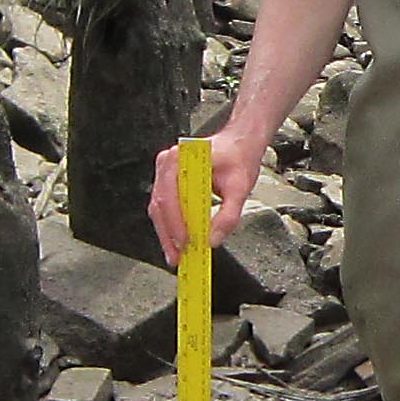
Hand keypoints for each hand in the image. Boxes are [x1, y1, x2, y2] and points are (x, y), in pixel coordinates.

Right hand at [153, 129, 265, 262]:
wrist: (239, 143)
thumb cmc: (238, 158)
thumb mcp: (240, 188)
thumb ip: (228, 216)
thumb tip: (213, 239)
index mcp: (183, 158)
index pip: (171, 195)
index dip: (176, 223)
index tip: (185, 243)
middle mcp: (169, 163)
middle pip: (161, 204)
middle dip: (169, 234)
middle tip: (177, 257)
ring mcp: (166, 171)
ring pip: (159, 208)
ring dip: (167, 233)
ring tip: (176, 255)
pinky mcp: (169, 180)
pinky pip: (165, 206)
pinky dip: (171, 225)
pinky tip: (177, 241)